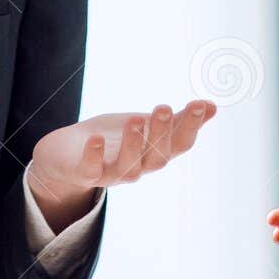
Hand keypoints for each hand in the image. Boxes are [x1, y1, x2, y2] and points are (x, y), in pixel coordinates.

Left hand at [28, 99, 216, 228]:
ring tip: (136, 119)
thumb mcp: (146, 125)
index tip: (201, 104)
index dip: (192, 126)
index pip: (180, 144)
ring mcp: (112, 173)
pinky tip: (95, 138)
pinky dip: (94, 156)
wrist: (67, 154)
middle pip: (157, 157)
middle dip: (162, 133)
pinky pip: (91, 170)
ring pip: (129, 167)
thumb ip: (176, 120)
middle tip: (164, 107)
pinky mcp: (84, 174)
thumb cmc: (112, 138)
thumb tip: (212, 106)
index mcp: (155, 153)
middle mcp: (138, 167)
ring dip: (133, 144)